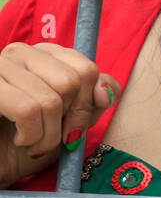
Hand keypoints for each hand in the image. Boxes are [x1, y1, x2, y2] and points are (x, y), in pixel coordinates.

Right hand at [0, 42, 119, 187]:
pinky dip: (31, 135)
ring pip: (50, 99)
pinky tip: (20, 140)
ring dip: (49, 135)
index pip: (86, 69)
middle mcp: (19, 52)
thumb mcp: (71, 120)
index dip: (88, 104)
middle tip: (59, 138)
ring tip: (36, 144)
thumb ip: (94, 101)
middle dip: (71, 119)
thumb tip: (104, 93)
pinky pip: (26, 110)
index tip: (78, 126)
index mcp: (43, 54)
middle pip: (72, 81)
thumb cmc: (31, 140)